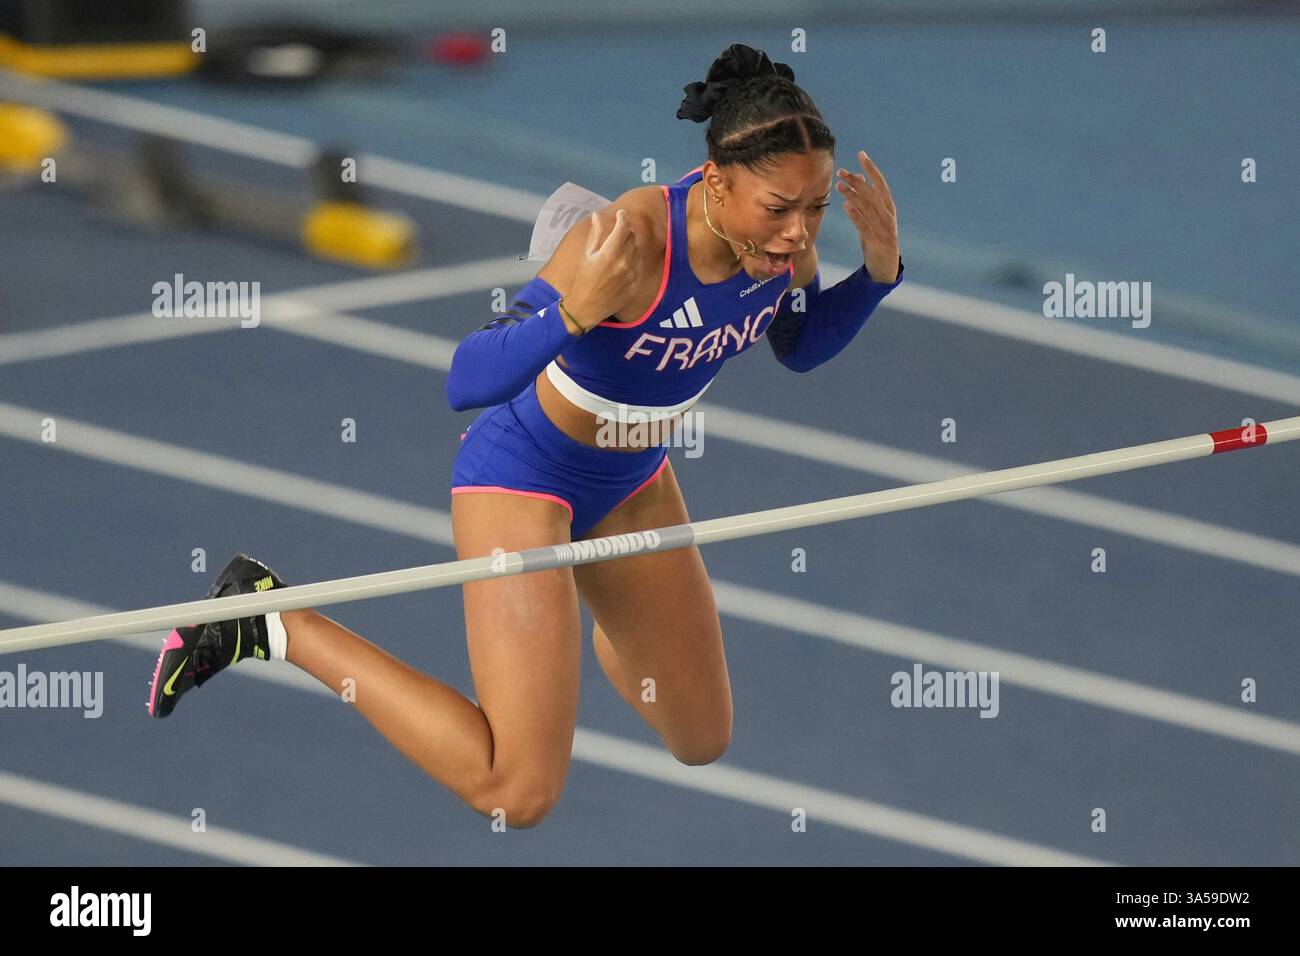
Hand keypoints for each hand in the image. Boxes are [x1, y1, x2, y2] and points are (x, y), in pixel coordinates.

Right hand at [564, 208, 641, 329]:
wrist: (586, 307)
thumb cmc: (583, 279)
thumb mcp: (586, 255)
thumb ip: (595, 234)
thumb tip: (597, 215)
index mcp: (609, 253)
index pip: (623, 228)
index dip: (623, 217)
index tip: (621, 214)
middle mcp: (623, 262)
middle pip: (632, 237)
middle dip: (627, 230)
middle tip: (620, 229)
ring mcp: (631, 274)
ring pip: (637, 250)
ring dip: (630, 244)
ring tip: (620, 246)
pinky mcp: (635, 283)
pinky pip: (640, 264)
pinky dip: (634, 258)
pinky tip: (625, 260)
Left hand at [836, 149, 899, 283]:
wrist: (885, 267)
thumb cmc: (878, 238)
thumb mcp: (874, 216)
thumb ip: (867, 197)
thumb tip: (858, 176)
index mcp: (889, 207)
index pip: (880, 183)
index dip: (871, 168)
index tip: (861, 154)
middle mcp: (888, 216)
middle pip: (872, 194)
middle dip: (856, 181)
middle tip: (841, 171)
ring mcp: (883, 229)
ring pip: (868, 208)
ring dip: (853, 195)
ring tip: (840, 185)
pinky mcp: (876, 242)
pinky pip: (865, 226)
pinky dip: (857, 215)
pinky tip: (847, 206)